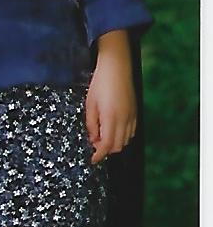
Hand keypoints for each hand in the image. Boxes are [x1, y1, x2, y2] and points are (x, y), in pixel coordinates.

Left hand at [85, 31, 136, 164]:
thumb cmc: (101, 82)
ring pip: (125, 141)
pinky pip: (131, 132)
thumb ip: (90, 123)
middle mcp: (124, 120)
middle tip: (94, 143)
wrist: (117, 67)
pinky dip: (122, 136)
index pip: (106, 145)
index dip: (99, 155)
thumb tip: (92, 138)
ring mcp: (132, 117)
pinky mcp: (135, 113)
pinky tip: (113, 128)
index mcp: (111, 118)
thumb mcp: (90, 102)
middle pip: (117, 146)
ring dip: (114, 143)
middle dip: (105, 149)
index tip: (92, 159)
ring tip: (102, 134)